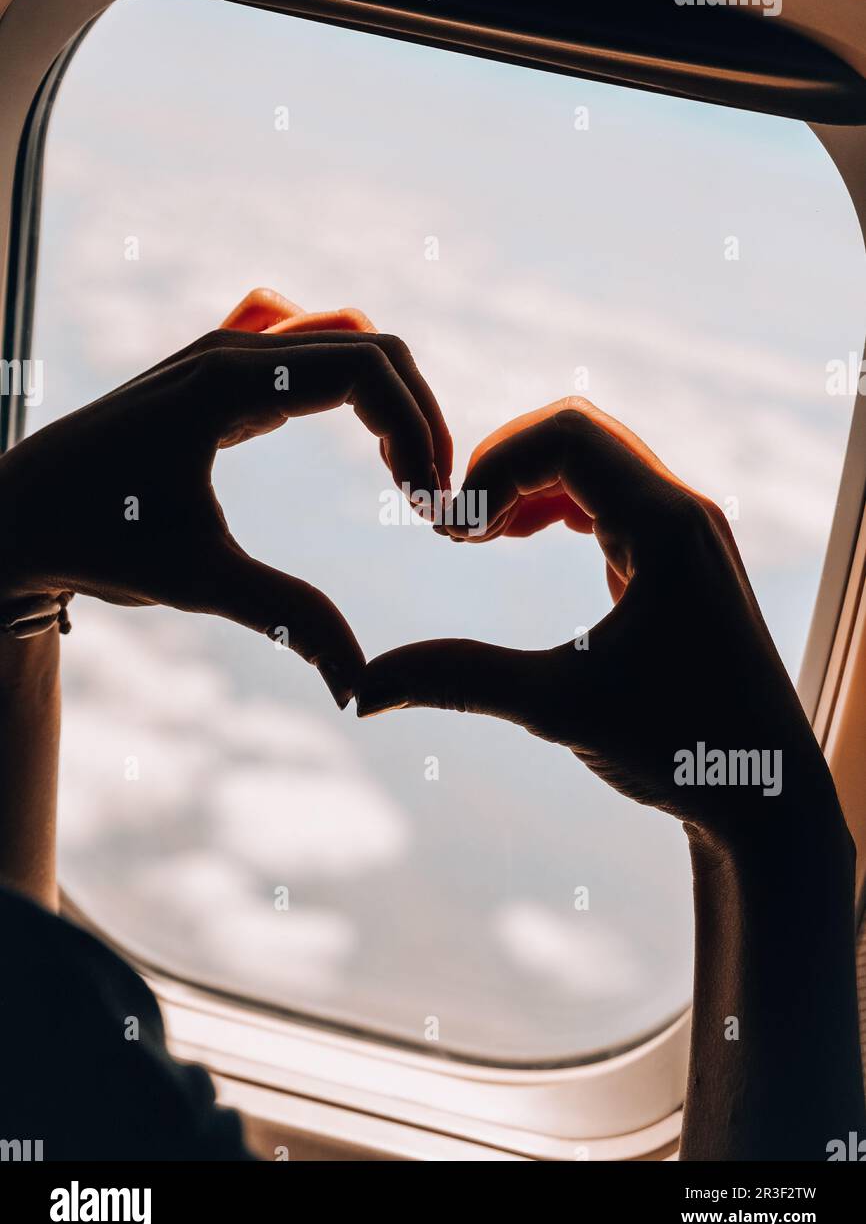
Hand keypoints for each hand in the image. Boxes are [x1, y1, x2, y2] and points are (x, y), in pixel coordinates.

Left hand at [0, 289, 451, 706]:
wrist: (18, 516)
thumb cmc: (95, 540)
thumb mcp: (197, 580)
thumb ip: (289, 622)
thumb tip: (358, 689)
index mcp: (229, 379)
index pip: (366, 369)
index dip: (417, 430)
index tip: (426, 506)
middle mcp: (234, 350)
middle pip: (371, 347)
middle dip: (419, 417)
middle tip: (433, 500)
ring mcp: (229, 356)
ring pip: (348, 347)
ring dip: (395, 404)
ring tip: (412, 481)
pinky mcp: (225, 379)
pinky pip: (318, 363)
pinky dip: (363, 401)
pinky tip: (376, 456)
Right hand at [359, 397, 840, 842]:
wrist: (764, 792)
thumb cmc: (678, 748)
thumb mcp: (556, 707)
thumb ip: (457, 681)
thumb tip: (361, 691)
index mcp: (666, 527)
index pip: (565, 434)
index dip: (492, 464)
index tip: (450, 532)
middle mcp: (683, 511)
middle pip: (576, 431)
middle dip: (502, 465)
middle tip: (456, 530)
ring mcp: (686, 530)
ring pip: (593, 458)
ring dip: (526, 482)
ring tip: (478, 536)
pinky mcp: (679, 554)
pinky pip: (610, 492)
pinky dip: (554, 502)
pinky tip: (515, 541)